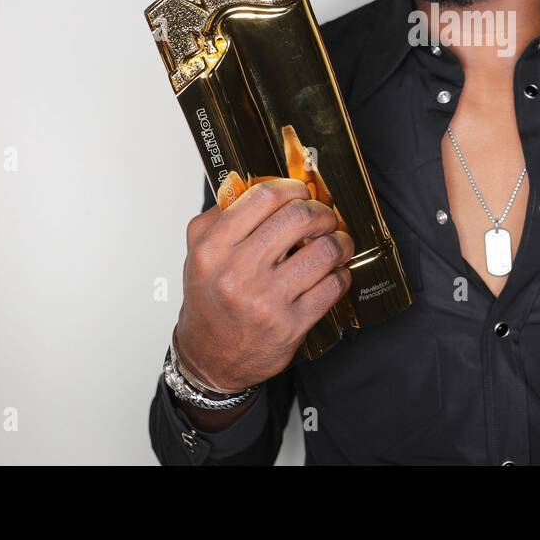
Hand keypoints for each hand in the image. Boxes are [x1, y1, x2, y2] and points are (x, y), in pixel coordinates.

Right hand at [174, 173, 354, 393]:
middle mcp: (238, 273)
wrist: (209, 357)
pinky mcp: (292, 324)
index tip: (302, 192)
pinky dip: (341, 273)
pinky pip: (334, 284)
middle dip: (322, 212)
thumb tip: (258, 182)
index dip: (293, 188)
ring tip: (337, 242)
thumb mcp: (198, 252)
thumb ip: (222, 213)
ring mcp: (267, 300)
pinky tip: (333, 273)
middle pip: (300, 217)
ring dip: (340, 241)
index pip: (264, 197)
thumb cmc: (209, 299)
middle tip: (325, 217)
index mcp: (213, 249)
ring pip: (325, 250)